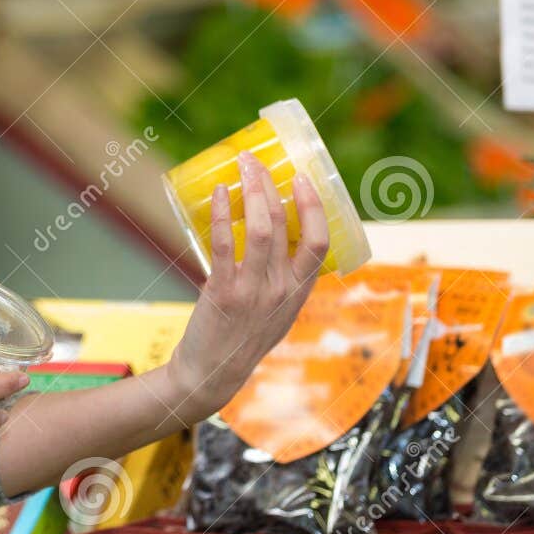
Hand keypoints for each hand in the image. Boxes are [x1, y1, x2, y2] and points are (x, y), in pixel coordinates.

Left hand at [163, 150, 328, 424]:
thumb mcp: (279, 311)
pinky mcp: (223, 291)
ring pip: (260, 230)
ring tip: (242, 167)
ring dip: (251, 191)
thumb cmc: (243, 337)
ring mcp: (253, 291)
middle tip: (257, 160)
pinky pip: (224, 244)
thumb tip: (276, 233)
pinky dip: (221, 213)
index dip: (314, 205)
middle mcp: (281, 289)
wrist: (212, 374)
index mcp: (299, 291)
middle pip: (285, 225)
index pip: (321, 241)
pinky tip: (217, 193)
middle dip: (272, 185)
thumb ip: (284, 280)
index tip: (303, 177)